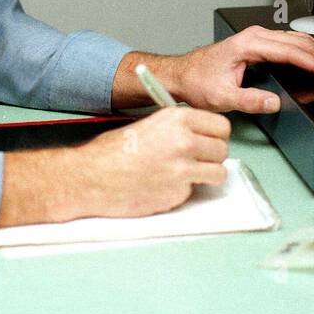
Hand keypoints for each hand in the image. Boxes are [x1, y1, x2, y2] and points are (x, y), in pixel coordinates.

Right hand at [73, 107, 229, 217]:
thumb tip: (196, 133)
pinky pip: (194, 191)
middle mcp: (184, 142)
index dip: (216, 135)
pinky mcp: (178, 193)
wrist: (91, 178)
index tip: (210, 140)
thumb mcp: (147, 125)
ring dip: (207, 175)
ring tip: (188, 174)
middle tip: (198, 159)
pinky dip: (184, 190)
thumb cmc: (111, 152)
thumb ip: (175, 128)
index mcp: (177, 119)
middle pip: (222, 149)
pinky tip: (165, 186)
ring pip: (218, 173)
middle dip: (212, 156)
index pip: (221, 126)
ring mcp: (183, 170)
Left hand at [174, 25, 313, 113]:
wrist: (182, 74)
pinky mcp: (260, 46)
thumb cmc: (197, 81)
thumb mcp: (222, 97)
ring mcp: (259, 39)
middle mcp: (256, 37)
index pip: (292, 52)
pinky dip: (311, 52)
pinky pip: (292, 45)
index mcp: (250, 44)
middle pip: (301, 43)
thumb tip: (273, 103)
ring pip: (300, 41)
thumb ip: (249, 101)